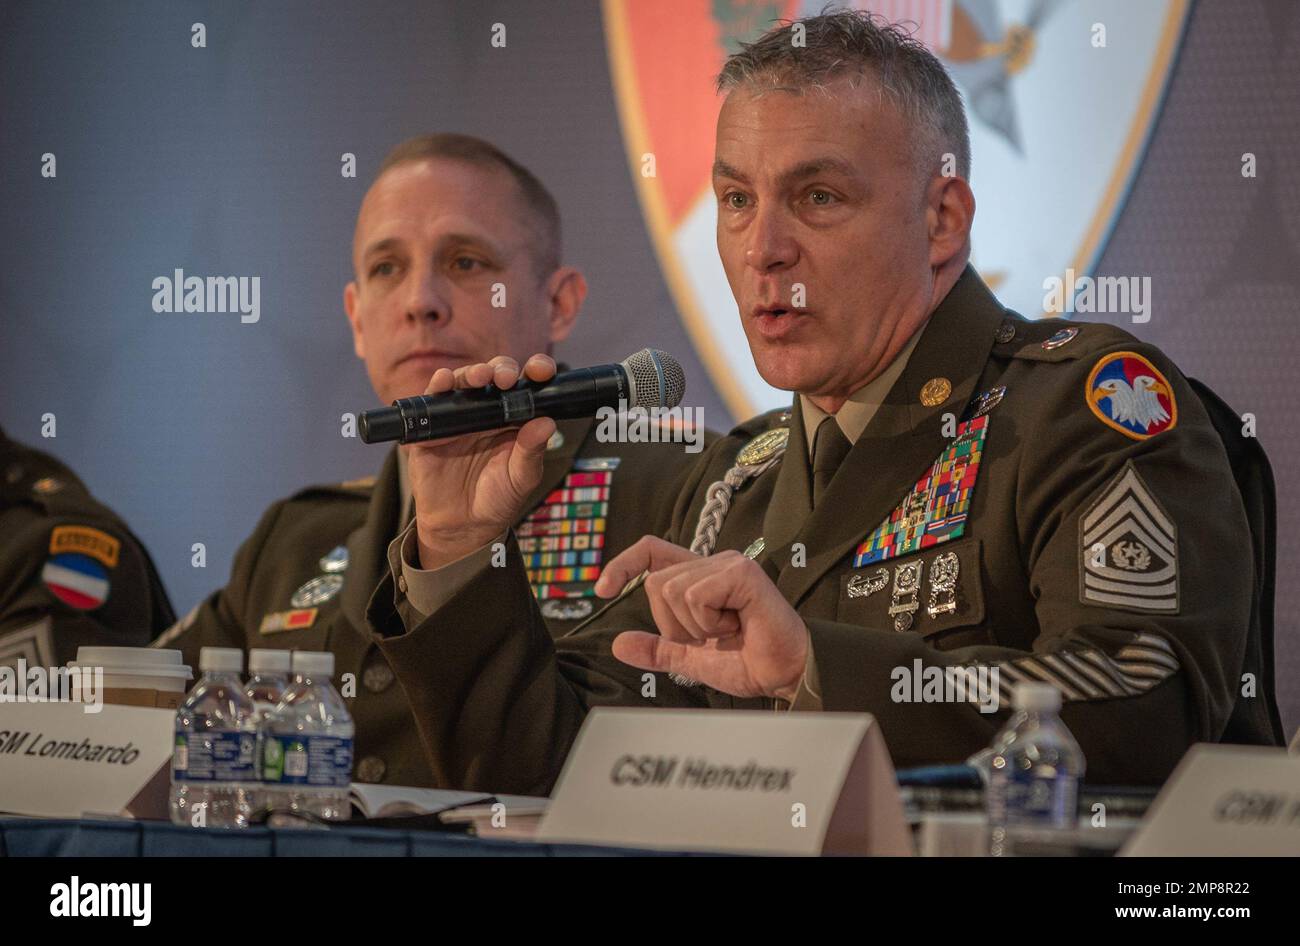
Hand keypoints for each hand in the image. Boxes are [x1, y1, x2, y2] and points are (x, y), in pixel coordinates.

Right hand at [406, 354, 556, 569]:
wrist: (463, 526)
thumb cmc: (497, 499)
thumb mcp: (521, 478)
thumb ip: (531, 452)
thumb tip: (546, 423)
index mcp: (516, 419)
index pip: (528, 386)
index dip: (536, 372)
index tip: (543, 371)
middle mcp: (488, 411)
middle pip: (495, 376)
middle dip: (502, 370)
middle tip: (506, 379)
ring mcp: (459, 417)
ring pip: (464, 382)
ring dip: (472, 373)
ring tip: (480, 377)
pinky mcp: (432, 427)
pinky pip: (432, 401)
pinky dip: (438, 386)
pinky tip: (444, 381)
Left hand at [595, 536, 809, 700]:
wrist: (785, 674)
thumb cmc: (749, 662)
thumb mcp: (691, 658)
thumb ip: (657, 649)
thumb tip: (619, 644)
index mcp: (698, 578)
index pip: (651, 551)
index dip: (623, 564)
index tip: (602, 589)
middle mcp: (712, 563)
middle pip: (655, 583)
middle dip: (672, 624)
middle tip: (709, 636)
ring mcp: (728, 564)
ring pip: (671, 591)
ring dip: (694, 626)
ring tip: (727, 631)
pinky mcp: (741, 573)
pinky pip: (695, 596)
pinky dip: (708, 622)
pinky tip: (736, 626)